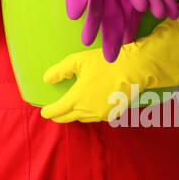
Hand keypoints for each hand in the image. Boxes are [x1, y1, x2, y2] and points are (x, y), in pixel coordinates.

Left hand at [40, 15, 178, 122]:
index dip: (48, 112)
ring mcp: (100, 114)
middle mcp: (87, 111)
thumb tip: (47, 79)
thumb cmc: (105, 63)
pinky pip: (95, 116)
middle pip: (68, 118)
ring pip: (82, 118)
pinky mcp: (111, 114)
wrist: (134, 70)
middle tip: (54, 112)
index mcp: (76, 99)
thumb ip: (60, 71)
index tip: (44, 111)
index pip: (57, 111)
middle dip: (59, 115)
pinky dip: (89, 112)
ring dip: (75, 113)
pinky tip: (89, 104)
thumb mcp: (77, 61)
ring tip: (71, 107)